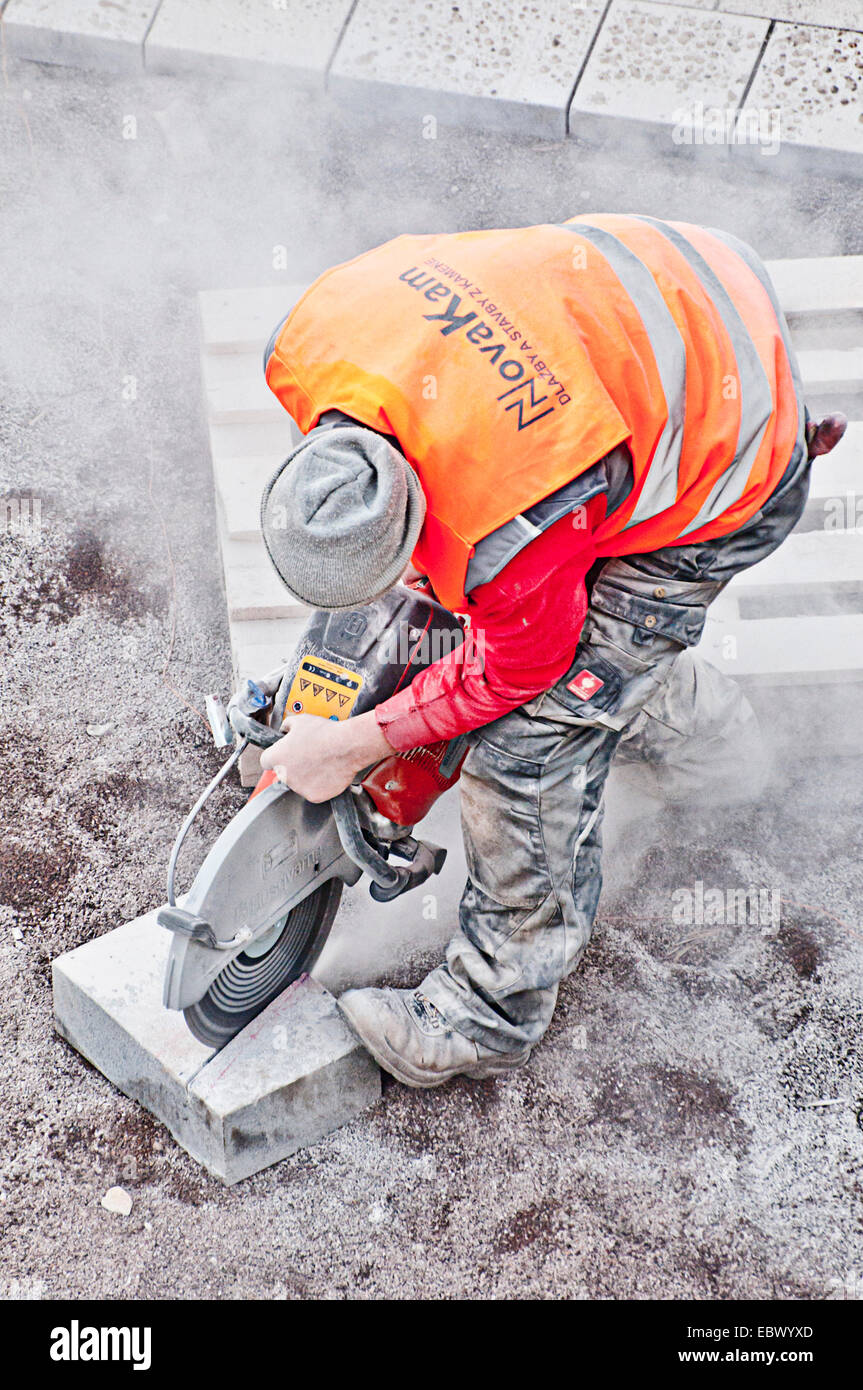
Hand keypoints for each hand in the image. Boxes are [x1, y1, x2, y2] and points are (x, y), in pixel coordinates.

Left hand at [259, 711, 393, 802]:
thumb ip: (286, 726)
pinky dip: (319, 785)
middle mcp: (284, 775)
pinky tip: (327, 772)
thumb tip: (285, 729)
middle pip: (284, 773)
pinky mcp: (314, 796)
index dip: (276, 756)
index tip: (284, 755)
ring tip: (320, 762)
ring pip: (299, 784)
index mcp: (277, 757)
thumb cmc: (325, 733)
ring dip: (306, 776)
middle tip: (307, 757)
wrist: (347, 746)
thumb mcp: (300, 720)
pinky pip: (313, 791)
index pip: (266, 761)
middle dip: (293, 766)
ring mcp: (299, 788)